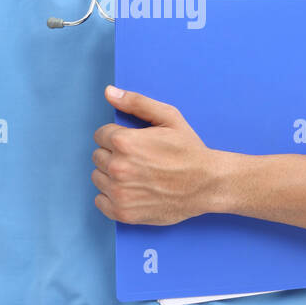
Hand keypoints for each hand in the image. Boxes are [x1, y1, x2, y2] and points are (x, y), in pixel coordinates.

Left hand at [91, 86, 222, 224]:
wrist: (207, 184)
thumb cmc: (189, 150)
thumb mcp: (168, 117)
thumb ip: (136, 103)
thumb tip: (109, 92)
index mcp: (124, 142)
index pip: (100, 135)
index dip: (117, 137)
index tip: (134, 144)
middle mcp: (118, 168)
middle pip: (98, 156)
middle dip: (114, 155)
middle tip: (139, 160)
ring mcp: (119, 192)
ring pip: (98, 178)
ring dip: (111, 176)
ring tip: (136, 175)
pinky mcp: (123, 212)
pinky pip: (100, 201)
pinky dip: (111, 197)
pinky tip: (131, 191)